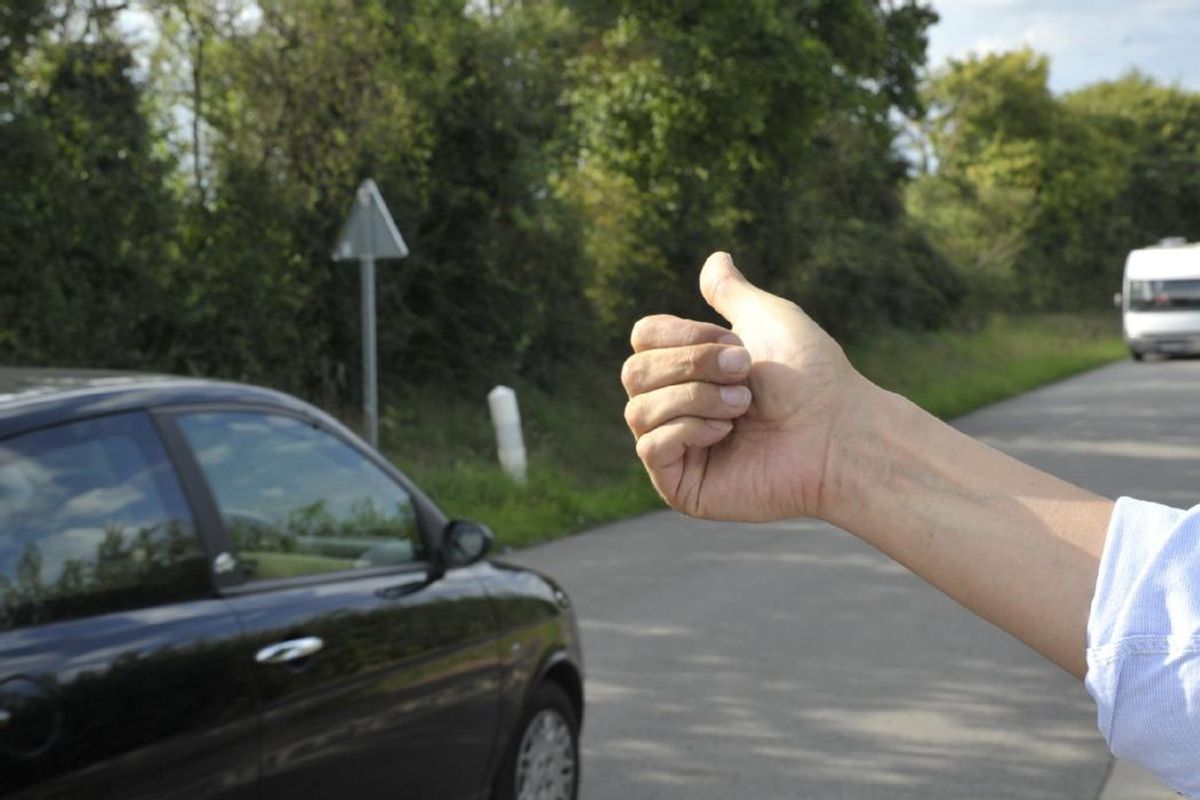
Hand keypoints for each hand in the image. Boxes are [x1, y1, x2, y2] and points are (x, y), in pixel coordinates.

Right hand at [621, 252, 869, 521]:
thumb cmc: (813, 377)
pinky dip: (686, 430)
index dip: (683, 334)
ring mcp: (677, 449)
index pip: (643, 338)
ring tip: (743, 407)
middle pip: (634, 372)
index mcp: (692, 369)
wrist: (838, 433)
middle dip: (690, 365)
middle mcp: (677, 407)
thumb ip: (733, 293)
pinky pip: (649, 448)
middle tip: (745, 372)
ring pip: (637, 410)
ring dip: (695, 397)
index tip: (738, 345)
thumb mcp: (768, 318)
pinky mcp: (681, 486)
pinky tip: (726, 433)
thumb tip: (716, 259)